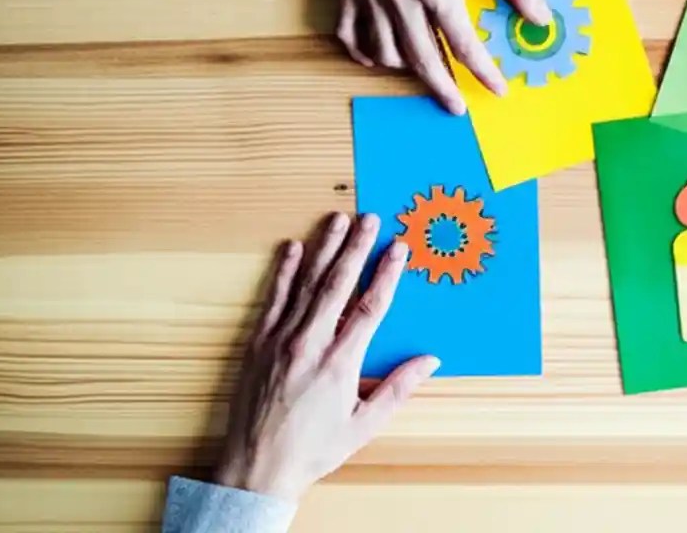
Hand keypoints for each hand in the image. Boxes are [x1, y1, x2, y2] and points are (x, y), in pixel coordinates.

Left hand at [215, 213, 439, 499]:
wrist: (256, 468)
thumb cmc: (313, 450)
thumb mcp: (364, 425)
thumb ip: (398, 389)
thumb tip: (430, 360)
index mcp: (340, 363)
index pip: (370, 307)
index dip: (387, 273)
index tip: (399, 248)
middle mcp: (310, 344)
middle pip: (338, 284)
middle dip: (356, 248)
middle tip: (370, 218)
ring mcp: (280, 341)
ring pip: (306, 284)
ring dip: (323, 249)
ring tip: (337, 220)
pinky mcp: (257, 344)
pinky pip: (273, 299)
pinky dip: (283, 272)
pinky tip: (292, 248)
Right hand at [337, 0, 550, 113]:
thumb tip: (542, 20)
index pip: (464, 46)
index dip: (483, 72)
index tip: (498, 89)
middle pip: (423, 60)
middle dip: (443, 89)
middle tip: (457, 107)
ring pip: (384, 52)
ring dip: (406, 69)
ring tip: (424, 71)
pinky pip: (349, 33)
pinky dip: (364, 52)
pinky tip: (380, 57)